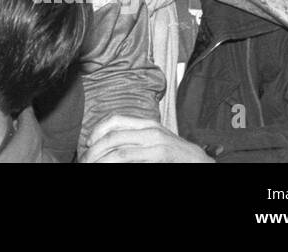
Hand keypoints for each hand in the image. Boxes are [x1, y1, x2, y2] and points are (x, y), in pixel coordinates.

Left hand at [82, 115, 212, 162]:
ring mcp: (156, 143)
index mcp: (147, 124)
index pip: (114, 121)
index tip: (87, 145)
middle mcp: (150, 130)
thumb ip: (134, 141)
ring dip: (100, 159)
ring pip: (118, 150)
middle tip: (85, 161)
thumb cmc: (177, 156)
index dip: (96, 132)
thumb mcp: (154, 142)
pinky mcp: (161, 155)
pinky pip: (130, 158)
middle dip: (93, 151)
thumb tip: (106, 148)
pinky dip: (114, 163)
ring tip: (91, 166)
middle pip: (112, 136)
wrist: (202, 163)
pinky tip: (109, 166)